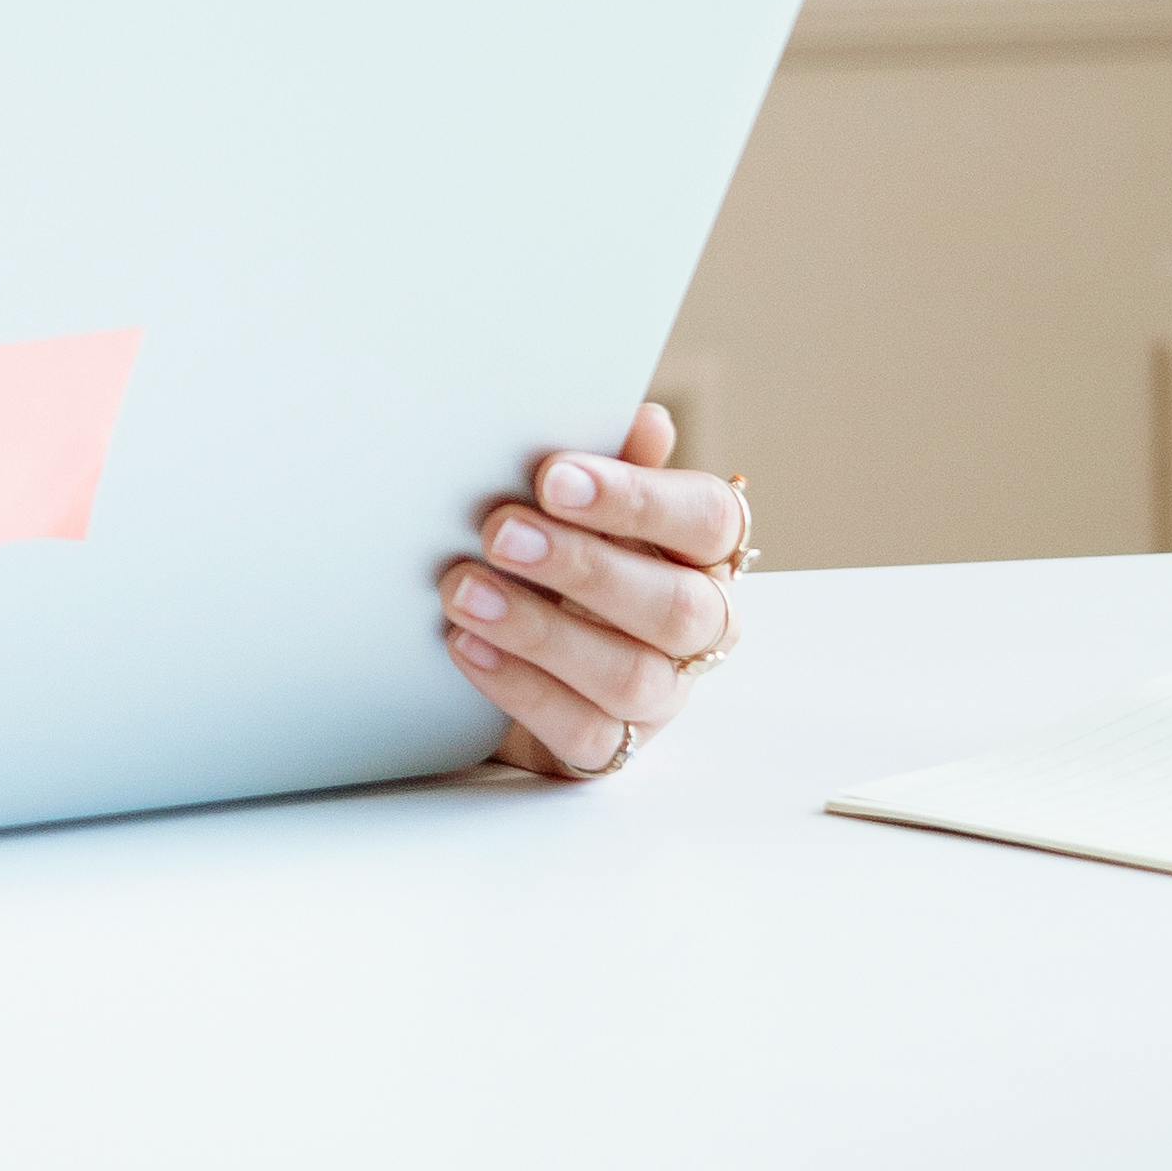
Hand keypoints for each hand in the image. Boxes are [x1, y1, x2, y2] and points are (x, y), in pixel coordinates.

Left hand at [443, 403, 746, 780]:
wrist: (508, 653)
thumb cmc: (554, 557)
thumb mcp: (573, 506)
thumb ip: (608, 466)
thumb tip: (645, 421)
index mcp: (702, 552)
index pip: (708, 519)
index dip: (638, 497)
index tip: (552, 476)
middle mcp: (698, 627)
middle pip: (677, 607)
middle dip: (584, 566)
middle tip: (499, 531)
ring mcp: (661, 696)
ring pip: (630, 676)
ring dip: (540, 630)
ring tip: (463, 590)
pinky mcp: (610, 749)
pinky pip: (584, 733)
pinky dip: (520, 689)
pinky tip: (466, 646)